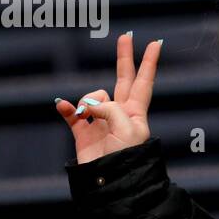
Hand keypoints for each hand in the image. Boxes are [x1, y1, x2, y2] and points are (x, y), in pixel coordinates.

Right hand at [55, 32, 161, 163]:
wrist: (110, 181)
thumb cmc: (127, 157)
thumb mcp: (128, 128)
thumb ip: (110, 108)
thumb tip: (87, 106)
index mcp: (136, 112)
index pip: (143, 81)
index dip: (148, 62)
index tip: (155, 43)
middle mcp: (119, 113)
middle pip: (122, 78)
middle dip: (124, 58)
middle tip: (125, 37)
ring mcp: (100, 120)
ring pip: (91, 96)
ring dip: (87, 101)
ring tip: (88, 117)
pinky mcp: (82, 131)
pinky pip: (71, 112)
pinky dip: (66, 108)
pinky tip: (63, 107)